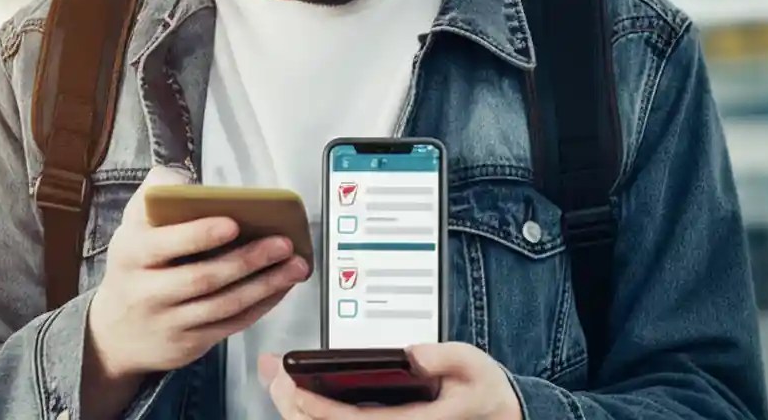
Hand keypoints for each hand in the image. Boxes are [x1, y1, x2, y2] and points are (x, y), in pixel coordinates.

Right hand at [86, 167, 310, 379]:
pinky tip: (281, 286)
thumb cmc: (135, 266)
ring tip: (295, 264)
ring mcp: (169, 322)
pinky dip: (261, 304)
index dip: (199, 234)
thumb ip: (154, 196)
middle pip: (202, 277)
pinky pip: (231, 324)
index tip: (233, 223)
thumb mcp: (132, 227)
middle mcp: (147, 291)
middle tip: (283, 243)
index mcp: (132, 253)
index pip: (165, 244)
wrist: (117, 332)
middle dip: (247, 260)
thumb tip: (182, 180)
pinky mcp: (190, 343)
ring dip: (265, 284)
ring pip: (223, 304)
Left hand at [258, 343, 522, 419]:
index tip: (291, 386)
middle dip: (294, 406)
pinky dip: (310, 410)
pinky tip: (295, 390)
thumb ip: (446, 358)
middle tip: (274, 375)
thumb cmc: (480, 392)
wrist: (493, 414)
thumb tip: (413, 353)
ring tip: (276, 378)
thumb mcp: (473, 367)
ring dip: (296, 408)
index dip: (317, 407)